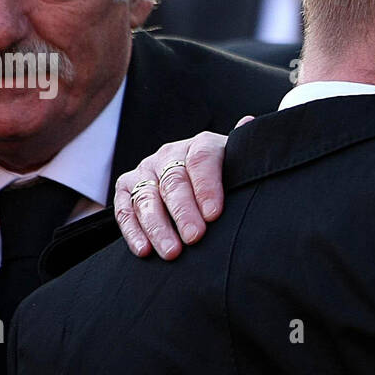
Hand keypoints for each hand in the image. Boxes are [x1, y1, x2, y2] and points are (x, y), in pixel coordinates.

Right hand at [113, 129, 232, 257]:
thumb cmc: (226, 179)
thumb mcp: (239, 165)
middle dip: (183, 211)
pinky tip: (144, 251)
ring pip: (147, 197)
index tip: (214, 214)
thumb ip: (244, 150)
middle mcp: (170, 154)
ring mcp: (146, 170)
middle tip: (195, 237)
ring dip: (157, 226)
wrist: (199, 182)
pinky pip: (125, 209)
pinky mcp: (126, 188)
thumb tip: (248, 122)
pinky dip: (132, 231)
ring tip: (172, 252)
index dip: (206, 186)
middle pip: (173, 181)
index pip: (201, 159)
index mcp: (201, 144)